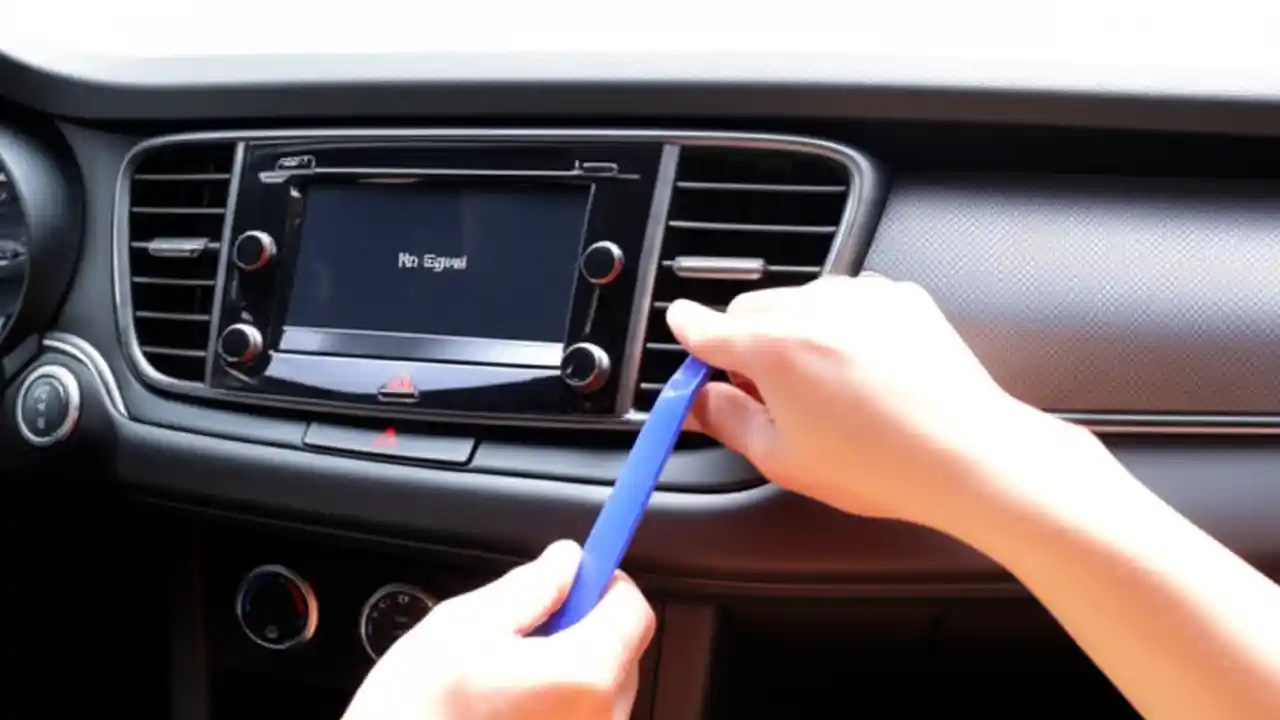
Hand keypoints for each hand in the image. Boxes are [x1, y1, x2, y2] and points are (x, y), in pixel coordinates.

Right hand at [343, 540, 654, 719]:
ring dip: (568, 668)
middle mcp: (601, 717)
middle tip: (527, 624)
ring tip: (506, 674)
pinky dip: (557, 704)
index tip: (576, 574)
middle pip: (621, 651)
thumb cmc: (418, 711)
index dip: (604, 583)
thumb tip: (566, 561)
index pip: (634, 610)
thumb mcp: (464, 626)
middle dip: (584, 626)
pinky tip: (508, 706)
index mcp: (585, 674)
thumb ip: (529, 587)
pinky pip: (581, 718)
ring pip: (600, 688)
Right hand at [666, 273, 1087, 536]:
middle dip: (746, 345)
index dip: (685, 334)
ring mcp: (860, 296)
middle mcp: (814, 308)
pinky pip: (849, 303)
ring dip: (797, 335)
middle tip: (765, 396)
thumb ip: (724, 420)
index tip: (683, 334)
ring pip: (801, 303)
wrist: (969, 454)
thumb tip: (695, 401)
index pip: (703, 325)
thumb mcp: (783, 459)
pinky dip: (843, 329)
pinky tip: (863, 375)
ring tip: (827, 393)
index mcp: (774, 347)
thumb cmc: (881, 465)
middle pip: (751, 311)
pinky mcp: (899, 297)